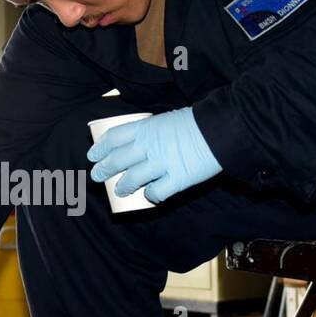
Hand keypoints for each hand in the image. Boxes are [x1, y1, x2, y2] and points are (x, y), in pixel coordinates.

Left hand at [87, 106, 221, 203]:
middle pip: (118, 160)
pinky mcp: (177, 180)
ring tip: (119, 190)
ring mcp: (162, 164)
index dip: (100, 148)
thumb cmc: (197, 123)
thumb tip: (138, 147)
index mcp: (146, 128)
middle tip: (97, 176)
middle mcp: (149, 146)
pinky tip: (150, 196)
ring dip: (122, 186)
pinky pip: (157, 192)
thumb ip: (150, 133)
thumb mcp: (166, 120)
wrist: (222, 129)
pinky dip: (150, 196)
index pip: (114, 138)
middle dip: (104, 170)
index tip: (93, 155)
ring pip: (132, 179)